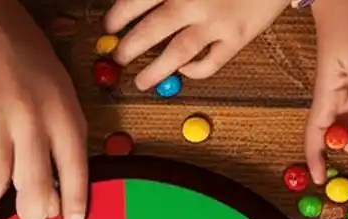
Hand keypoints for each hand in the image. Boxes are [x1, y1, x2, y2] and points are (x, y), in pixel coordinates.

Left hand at [104, 0, 287, 89]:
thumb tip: (139, 4)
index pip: (137, 0)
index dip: (119, 16)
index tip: (109, 26)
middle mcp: (194, 0)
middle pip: (152, 29)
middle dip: (129, 47)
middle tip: (119, 56)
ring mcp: (217, 22)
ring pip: (177, 52)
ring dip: (155, 70)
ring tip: (141, 82)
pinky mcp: (238, 38)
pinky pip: (211, 63)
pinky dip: (195, 71)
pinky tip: (186, 70)